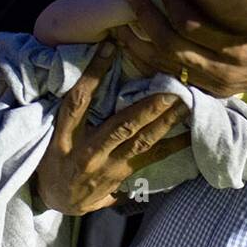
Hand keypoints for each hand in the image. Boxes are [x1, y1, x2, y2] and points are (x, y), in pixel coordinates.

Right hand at [33, 42, 191, 215]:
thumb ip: (75, 108)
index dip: (92, 75)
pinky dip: (172, 147)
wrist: (57, 199)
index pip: (77, 101)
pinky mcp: (121, 177)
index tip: (109, 48)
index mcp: (65, 136)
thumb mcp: (56, 132)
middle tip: (171, 88)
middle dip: (147, 107)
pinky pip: (150, 159)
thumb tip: (100, 65)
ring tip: (185, 105)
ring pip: (139, 143)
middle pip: (119, 126)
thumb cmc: (56, 155)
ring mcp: (106, 167)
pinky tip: (190, 135)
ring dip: (165, 123)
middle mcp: (86, 152)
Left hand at [116, 0, 246, 98]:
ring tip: (117, 18)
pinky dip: (148, 57)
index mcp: (239, 55)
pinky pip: (169, 74)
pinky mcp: (209, 88)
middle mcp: (221, 74)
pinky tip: (132, 41)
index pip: (192, 25)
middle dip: (145, 15)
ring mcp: (213, 84)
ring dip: (138, 42)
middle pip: (169, 45)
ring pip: (163, 64)